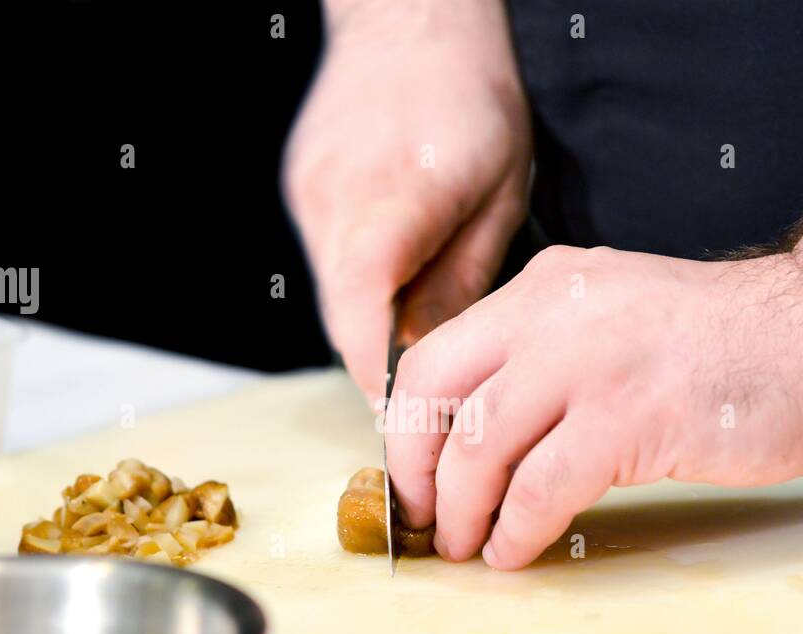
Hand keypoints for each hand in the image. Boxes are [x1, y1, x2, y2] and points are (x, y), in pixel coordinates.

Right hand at [284, 0, 530, 399]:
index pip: (363, 313)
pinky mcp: (302, 189)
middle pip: (344, 317)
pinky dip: (361, 281)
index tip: (406, 424)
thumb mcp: (499, 194)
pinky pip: (329, 259)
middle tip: (429, 395)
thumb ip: (462, 281)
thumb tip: (434, 360)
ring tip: (422, 317)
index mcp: (397, 199)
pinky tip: (397, 262)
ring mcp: (310, 195)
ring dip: (372, 319)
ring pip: (334, 293)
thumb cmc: (473, 99)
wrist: (408, 17)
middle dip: (383, 363)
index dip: (380, 380)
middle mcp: (338, 200)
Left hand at [386, 162, 802, 568]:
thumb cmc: (732, 341)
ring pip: (479, 449)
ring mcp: (592, 364)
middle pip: (436, 402)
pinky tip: (517, 551)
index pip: (433, 358)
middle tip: (425, 520)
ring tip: (467, 548)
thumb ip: (549, 355)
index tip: (412, 477)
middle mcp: (555, 315)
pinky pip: (543, 488)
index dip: (407, 430)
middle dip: (416, 475)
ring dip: (462, 513)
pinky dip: (517, 531)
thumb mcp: (617, 316)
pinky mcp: (634, 417)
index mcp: (546, 289)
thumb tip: (486, 433)